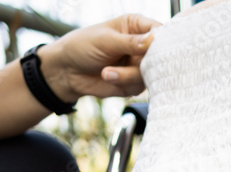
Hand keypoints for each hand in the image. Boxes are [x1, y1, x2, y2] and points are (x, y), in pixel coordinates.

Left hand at [38, 14, 161, 102]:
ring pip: (151, 74)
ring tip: (107, 72)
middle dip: (146, 63)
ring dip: (128, 75)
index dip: (164, 41)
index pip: (160, 31)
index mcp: (137, 26)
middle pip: (161, 56)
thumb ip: (130, 42)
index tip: (155, 48)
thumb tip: (154, 41)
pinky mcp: (134, 82)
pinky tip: (108, 77)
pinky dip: (123, 83)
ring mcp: (139, 65)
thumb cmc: (83, 46)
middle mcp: (142, 46)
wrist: (67, 71)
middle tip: (132, 62)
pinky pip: (139, 87)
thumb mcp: (106, 40)